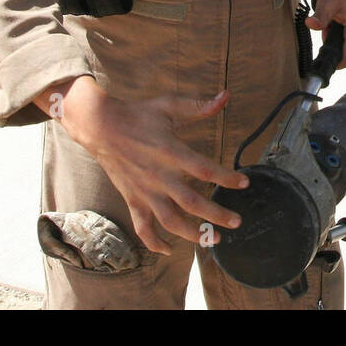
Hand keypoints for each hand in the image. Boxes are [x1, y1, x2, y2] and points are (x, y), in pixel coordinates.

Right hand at [54, 77, 249, 255]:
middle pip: (192, 202)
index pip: (205, 170)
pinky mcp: (132, 199)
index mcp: (170, 152)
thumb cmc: (138, 115)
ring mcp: (145, 191)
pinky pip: (142, 228)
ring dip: (193, 234)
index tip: (244, 183)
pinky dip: (154, 243)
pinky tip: (168, 249)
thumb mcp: (169, 106)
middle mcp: (159, 176)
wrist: (100, 127)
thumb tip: (226, 96)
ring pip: (170, 221)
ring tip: (213, 239)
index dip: (227, 178)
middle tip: (236, 221)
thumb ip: (198, 106)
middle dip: (217, 215)